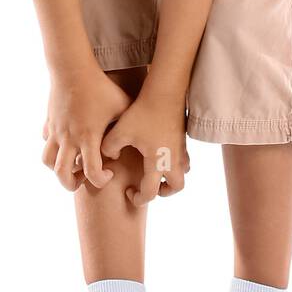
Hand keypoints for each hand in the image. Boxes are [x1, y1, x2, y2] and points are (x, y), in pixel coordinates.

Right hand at [42, 69, 131, 191]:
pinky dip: (54, 149)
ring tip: (72, 164)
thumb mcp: (122, 104)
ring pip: (48, 162)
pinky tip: (67, 142)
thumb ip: (129, 123)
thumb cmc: (100, 86)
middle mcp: (69, 138)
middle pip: (62, 175)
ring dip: (58, 168)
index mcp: (89, 137)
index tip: (109, 173)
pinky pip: (46, 143)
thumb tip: (140, 138)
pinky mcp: (49, 123)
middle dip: (72, 184)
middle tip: (85, 178)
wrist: (72, 68)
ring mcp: (56, 131)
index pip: (92, 173)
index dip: (101, 180)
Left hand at [102, 87, 189, 205]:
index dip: (138, 198)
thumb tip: (108, 156)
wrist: (164, 92)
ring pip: (183, 172)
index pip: (150, 192)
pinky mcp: (182, 138)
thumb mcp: (120, 132)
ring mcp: (180, 149)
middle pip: (176, 187)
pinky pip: (183, 158)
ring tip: (156, 171)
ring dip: (171, 177)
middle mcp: (173, 159)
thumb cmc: (142, 113)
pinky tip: (160, 152)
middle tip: (149, 186)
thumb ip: (109, 148)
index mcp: (157, 163)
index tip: (128, 191)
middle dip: (163, 192)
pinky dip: (174, 162)